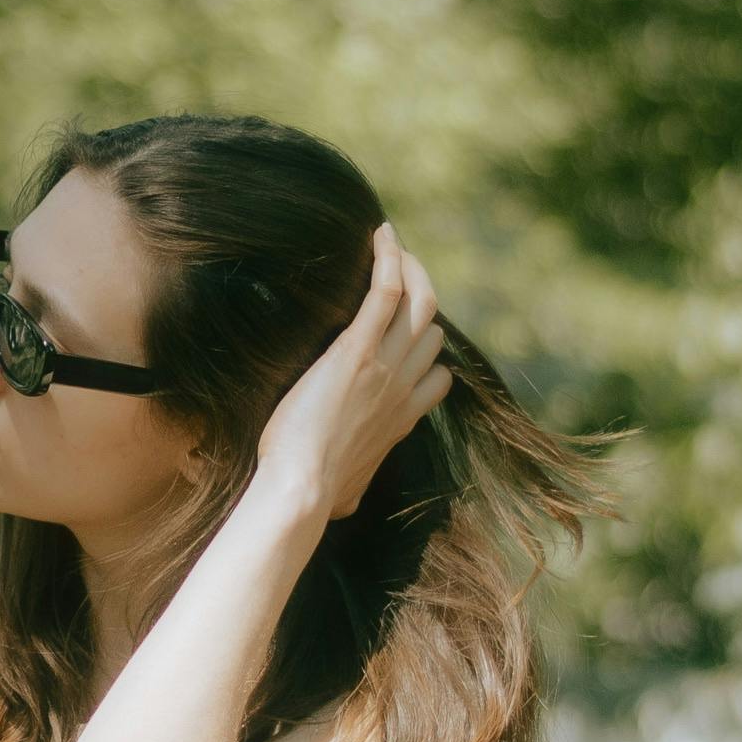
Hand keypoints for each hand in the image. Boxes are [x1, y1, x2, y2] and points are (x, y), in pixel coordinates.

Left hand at [254, 220, 453, 525]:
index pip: (438, 379)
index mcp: (401, 421)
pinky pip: (386, 291)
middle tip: (393, 278)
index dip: (427, 359)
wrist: (304, 489)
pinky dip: (389, 258)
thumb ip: (353, 487)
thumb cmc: (316, 496)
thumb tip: (343, 507)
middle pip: (431, 330)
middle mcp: (402, 387)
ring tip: (391, 247)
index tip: (406, 343)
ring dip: (410, 270)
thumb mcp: (347, 494)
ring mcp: (385, 365)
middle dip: (417, 304)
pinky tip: (382, 233)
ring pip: (420, 302)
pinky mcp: (356, 349)